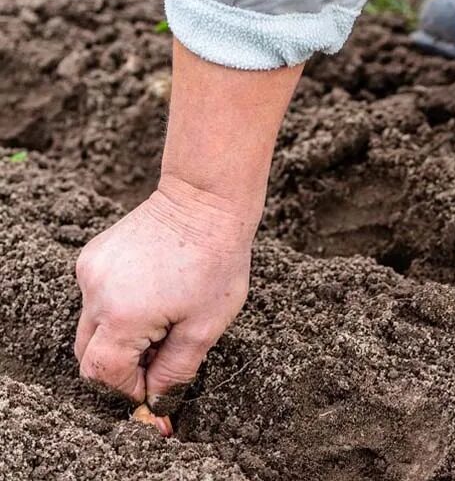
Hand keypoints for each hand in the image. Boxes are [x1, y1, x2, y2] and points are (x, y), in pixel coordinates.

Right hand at [75, 176, 255, 412]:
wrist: (207, 201)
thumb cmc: (215, 262)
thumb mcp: (205, 326)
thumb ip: (176, 370)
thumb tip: (158, 403)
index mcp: (122, 316)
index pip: (104, 375)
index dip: (128, 390)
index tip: (156, 388)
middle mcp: (95, 294)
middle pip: (89, 354)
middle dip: (121, 367)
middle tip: (159, 359)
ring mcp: (90, 271)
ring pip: (92, 325)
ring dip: (120, 335)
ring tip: (163, 320)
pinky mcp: (93, 255)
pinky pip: (96, 297)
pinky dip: (117, 307)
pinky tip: (153, 293)